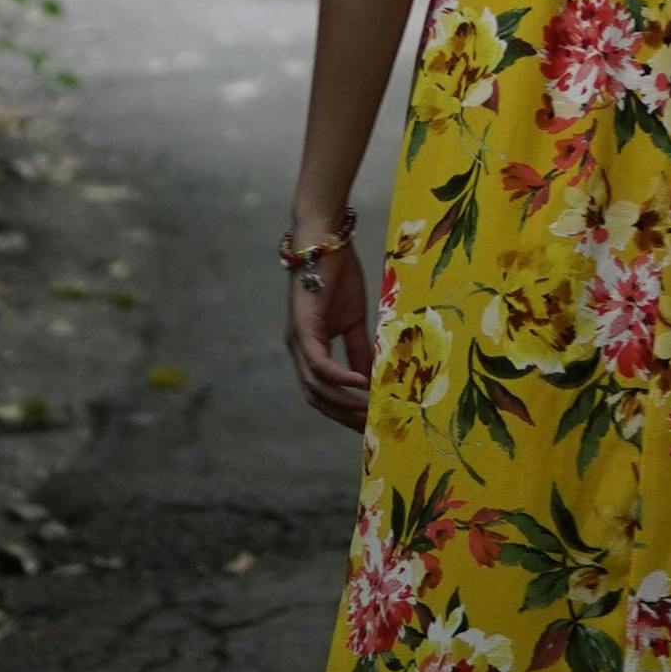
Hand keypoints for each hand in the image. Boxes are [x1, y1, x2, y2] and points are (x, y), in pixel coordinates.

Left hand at [287, 238, 374, 431]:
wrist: (326, 242)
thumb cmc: (339, 276)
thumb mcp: (355, 321)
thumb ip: (360, 351)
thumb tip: (373, 381)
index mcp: (310, 350)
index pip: (323, 393)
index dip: (343, 412)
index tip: (369, 426)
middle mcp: (299, 350)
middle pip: (317, 399)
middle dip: (344, 417)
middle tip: (372, 429)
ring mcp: (298, 341)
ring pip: (317, 387)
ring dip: (345, 404)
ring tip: (372, 412)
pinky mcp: (303, 329)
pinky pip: (319, 364)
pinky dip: (340, 378)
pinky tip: (362, 385)